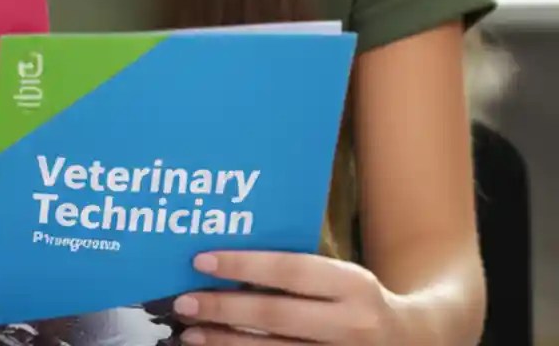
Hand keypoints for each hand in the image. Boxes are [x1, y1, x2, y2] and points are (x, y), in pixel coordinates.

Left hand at [171, 251, 401, 344]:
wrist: (415, 342)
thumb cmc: (358, 302)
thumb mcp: (342, 279)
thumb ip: (297, 272)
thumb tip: (225, 263)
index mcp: (353, 286)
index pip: (290, 270)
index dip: (242, 264)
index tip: (200, 261)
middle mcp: (353, 325)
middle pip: (276, 316)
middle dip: (223, 309)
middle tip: (183, 303)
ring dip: (225, 343)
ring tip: (191, 335)